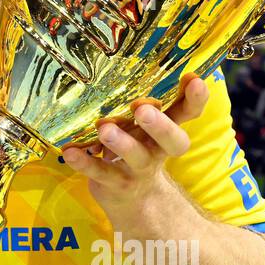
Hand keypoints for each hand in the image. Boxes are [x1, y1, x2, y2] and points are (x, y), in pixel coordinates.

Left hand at [61, 75, 209, 217]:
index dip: (195, 99)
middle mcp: (158, 150)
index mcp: (166, 132)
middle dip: (160, 125)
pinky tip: (70, 152)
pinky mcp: (116, 185)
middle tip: (143, 109)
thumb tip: (126, 63)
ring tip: (104, 128)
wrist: (133, 201)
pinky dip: (85, 163)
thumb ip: (139, 104)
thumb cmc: (136, 149)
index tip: (194, 79)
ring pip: (136, 157)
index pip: (187, 114)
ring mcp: (138, 170)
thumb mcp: (141, 127)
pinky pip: (101, 174)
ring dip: (121, 143)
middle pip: (172, 141)